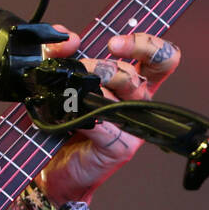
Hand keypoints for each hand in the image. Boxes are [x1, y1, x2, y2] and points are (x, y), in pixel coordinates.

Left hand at [36, 27, 181, 204]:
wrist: (50, 172)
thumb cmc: (57, 128)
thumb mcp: (57, 83)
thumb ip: (61, 55)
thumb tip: (69, 37)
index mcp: (129, 85)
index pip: (159, 59)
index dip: (147, 44)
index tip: (115, 43)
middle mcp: (136, 105)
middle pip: (138, 74)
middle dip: (105, 66)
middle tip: (82, 70)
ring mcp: (131, 127)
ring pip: (126, 94)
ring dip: (96, 85)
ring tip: (70, 93)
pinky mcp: (119, 147)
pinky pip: (107, 123)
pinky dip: (84, 116)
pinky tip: (68, 117)